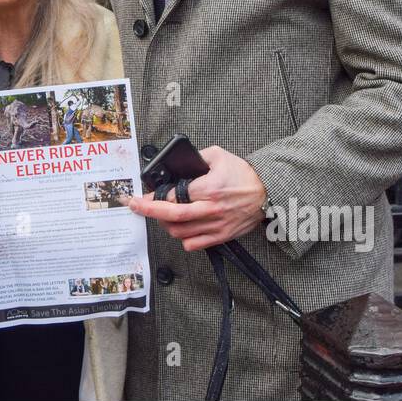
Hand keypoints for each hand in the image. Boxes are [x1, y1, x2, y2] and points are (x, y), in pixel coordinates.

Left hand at [126, 146, 266, 251]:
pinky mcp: (221, 236)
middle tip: (134, 206)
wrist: (267, 192)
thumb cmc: (243, 174)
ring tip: (161, 214)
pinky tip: (180, 227)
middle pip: (172, 216)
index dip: (152, 197)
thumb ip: (197, 157)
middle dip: (148, 211)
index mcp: (209, 188)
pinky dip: (182, 238)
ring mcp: (215, 224)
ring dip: (165, 224)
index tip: (140, 196)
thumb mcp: (219, 156)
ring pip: (179, 232)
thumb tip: (178, 163)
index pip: (172, 195)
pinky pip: (193, 244)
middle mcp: (210, 208)